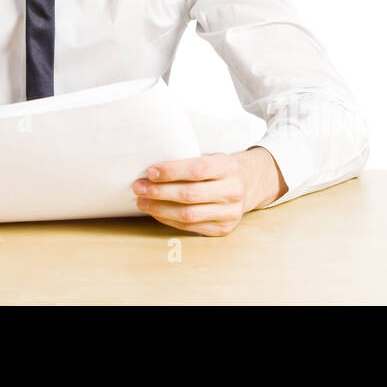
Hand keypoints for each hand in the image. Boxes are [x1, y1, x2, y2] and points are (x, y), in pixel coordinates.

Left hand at [131, 148, 282, 235]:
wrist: (247, 185)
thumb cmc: (219, 168)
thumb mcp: (210, 157)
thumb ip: (187, 161)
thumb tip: (151, 168)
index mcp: (228, 167)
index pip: (197, 169)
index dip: (172, 171)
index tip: (150, 172)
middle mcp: (233, 191)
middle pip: (190, 194)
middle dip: (160, 192)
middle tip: (139, 187)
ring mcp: (230, 213)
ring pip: (189, 214)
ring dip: (160, 208)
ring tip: (142, 201)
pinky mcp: (223, 229)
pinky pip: (190, 227)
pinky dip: (169, 219)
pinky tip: (156, 211)